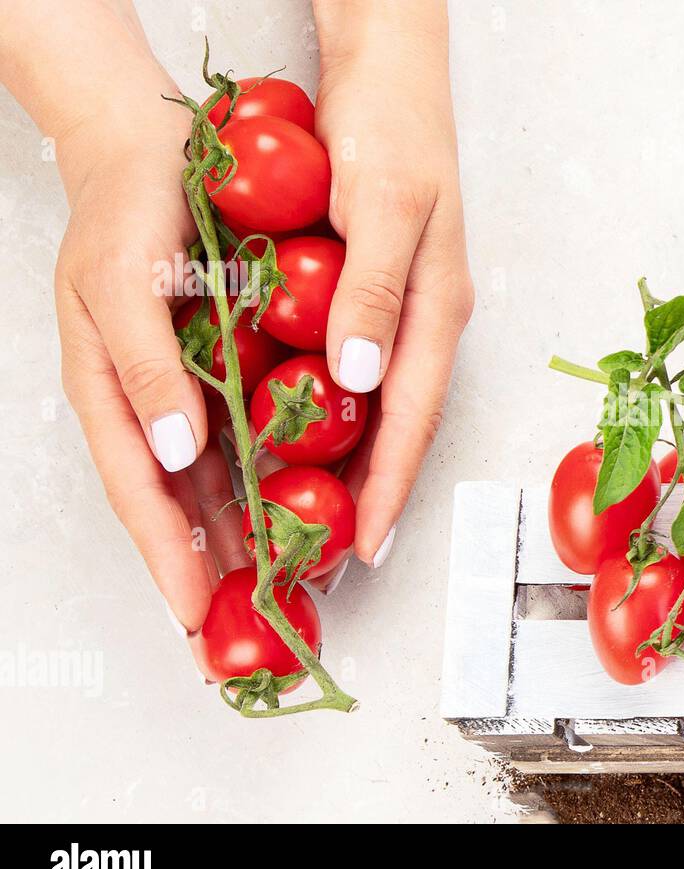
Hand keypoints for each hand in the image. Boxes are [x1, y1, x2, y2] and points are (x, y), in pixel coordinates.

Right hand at [7, 36, 251, 630]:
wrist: (149, 148)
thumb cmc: (125, 211)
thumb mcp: (124, 286)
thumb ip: (147, 373)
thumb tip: (176, 456)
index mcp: (111, 393)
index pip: (143, 496)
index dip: (168, 557)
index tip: (193, 611)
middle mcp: (148, 401)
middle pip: (177, 505)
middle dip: (206, 567)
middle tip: (241, 620)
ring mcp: (180, 387)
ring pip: (211, 482)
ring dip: (237, 534)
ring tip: (270, 583)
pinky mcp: (214, 366)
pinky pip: (239, 437)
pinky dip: (259, 478)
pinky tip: (287, 506)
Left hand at [313, 0, 473, 566]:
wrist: (389, 70)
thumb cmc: (394, 126)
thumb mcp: (386, 204)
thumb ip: (377, 292)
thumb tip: (362, 378)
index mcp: (438, 306)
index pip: (415, 416)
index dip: (391, 485)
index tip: (369, 544)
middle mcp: (427, 316)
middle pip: (403, 424)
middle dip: (376, 491)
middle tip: (340, 551)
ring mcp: (406, 306)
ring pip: (383, 404)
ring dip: (356, 461)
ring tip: (322, 514)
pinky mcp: (379, 290)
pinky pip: (360, 369)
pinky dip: (338, 412)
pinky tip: (306, 431)